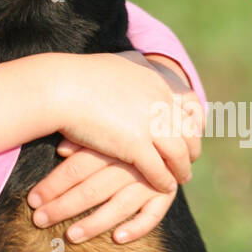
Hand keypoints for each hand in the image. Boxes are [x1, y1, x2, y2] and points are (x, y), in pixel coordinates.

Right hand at [27, 51, 204, 242]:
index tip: (189, 133)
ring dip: (181, 169)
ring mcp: (150, 123)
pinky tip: (164, 188)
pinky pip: (158, 169)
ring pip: (178, 153)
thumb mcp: (115, 63)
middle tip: (188, 160)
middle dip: (191, 148)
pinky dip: (163, 181)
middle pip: (189, 130)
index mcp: (155, 79)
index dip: (191, 122)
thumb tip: (135, 64)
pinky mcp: (136, 145)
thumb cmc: (76, 76)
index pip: (187, 104)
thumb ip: (130, 68)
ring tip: (180, 178)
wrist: (60, 88)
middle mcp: (159, 100)